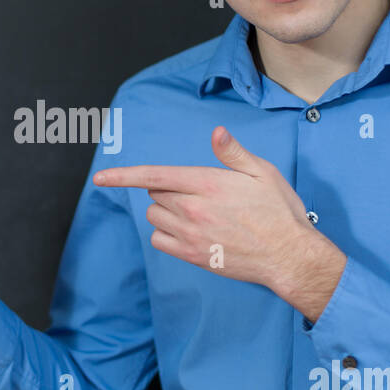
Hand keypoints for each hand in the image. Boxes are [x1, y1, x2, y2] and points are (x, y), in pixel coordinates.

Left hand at [92, 125, 325, 298]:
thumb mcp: (263, 173)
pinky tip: (188, 231)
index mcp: (207, 184)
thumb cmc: (279, 212)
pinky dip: (165, 233)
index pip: (154, 175)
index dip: (123, 176)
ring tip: (196, 212)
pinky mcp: (192, 256)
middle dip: (168, 188)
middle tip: (198, 192)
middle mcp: (192, 209)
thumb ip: (234, 153)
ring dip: (165, 210)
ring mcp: (190, 235)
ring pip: (155, 216)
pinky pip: (159, 241)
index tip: (101, 178)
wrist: (288, 256)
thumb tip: (216, 133)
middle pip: (155, 193)